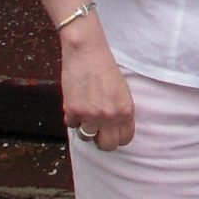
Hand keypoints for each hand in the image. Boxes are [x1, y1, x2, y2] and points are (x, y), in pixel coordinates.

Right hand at [59, 28, 135, 150]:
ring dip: (85, 127)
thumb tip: (113, 130)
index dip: (117, 136)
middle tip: (97, 131)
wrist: (87, 52)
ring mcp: (91, 115)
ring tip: (85, 111)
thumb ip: (120, 112)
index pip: (125, 139)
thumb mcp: (122, 91)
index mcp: (126, 111)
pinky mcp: (73, 111)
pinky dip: (72, 116)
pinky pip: (71, 124)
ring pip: (87, 137)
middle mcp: (110, 116)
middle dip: (102, 140)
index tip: (111, 132)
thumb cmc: (105, 68)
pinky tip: (76, 101)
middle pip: (107, 146)